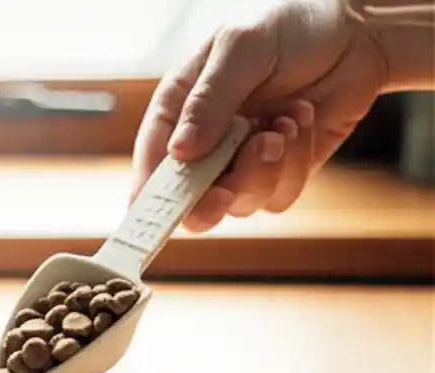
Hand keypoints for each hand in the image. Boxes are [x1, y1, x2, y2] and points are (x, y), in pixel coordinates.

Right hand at [135, 0, 389, 230]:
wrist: (356, 33)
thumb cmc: (290, 27)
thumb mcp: (242, 48)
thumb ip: (209, 100)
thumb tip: (180, 151)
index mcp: (179, 110)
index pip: (153, 161)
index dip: (152, 192)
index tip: (161, 209)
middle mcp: (206, 143)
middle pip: (189, 199)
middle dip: (206, 203)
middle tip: (225, 192)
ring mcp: (243, 162)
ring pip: (239, 203)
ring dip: (264, 169)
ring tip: (284, 122)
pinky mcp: (281, 173)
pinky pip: (278, 197)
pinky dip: (294, 164)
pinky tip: (300, 122)